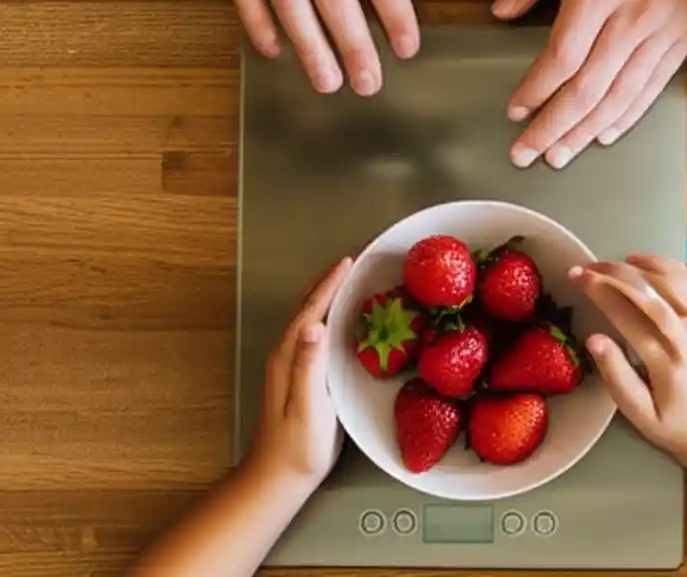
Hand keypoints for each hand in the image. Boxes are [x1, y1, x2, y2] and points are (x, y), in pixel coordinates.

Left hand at [246, 257, 352, 491]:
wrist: (278, 477)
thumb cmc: (298, 447)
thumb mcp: (308, 408)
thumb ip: (308, 367)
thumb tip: (314, 326)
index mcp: (289, 356)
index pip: (311, 310)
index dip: (331, 283)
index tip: (351, 260)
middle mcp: (286, 354)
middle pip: (308, 306)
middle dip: (330, 279)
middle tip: (358, 259)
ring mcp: (290, 363)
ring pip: (310, 316)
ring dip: (329, 294)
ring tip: (353, 277)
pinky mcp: (300, 373)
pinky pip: (315, 332)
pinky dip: (330, 314)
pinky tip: (345, 316)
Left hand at [494, 0, 686, 168]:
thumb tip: (503, 10)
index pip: (562, 57)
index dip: (536, 91)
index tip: (516, 110)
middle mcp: (634, 16)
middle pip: (589, 89)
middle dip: (554, 127)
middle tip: (527, 153)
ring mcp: (664, 30)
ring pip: (621, 96)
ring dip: (587, 131)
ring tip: (561, 154)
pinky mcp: (684, 35)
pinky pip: (653, 86)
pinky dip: (627, 115)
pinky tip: (605, 133)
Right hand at [569, 254, 686, 463]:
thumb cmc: (679, 425)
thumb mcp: (641, 416)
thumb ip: (617, 377)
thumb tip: (594, 339)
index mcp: (667, 362)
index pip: (626, 314)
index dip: (598, 291)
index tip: (576, 277)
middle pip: (649, 290)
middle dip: (613, 273)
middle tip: (587, 267)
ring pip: (672, 279)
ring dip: (640, 265)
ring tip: (612, 263)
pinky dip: (667, 266)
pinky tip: (646, 264)